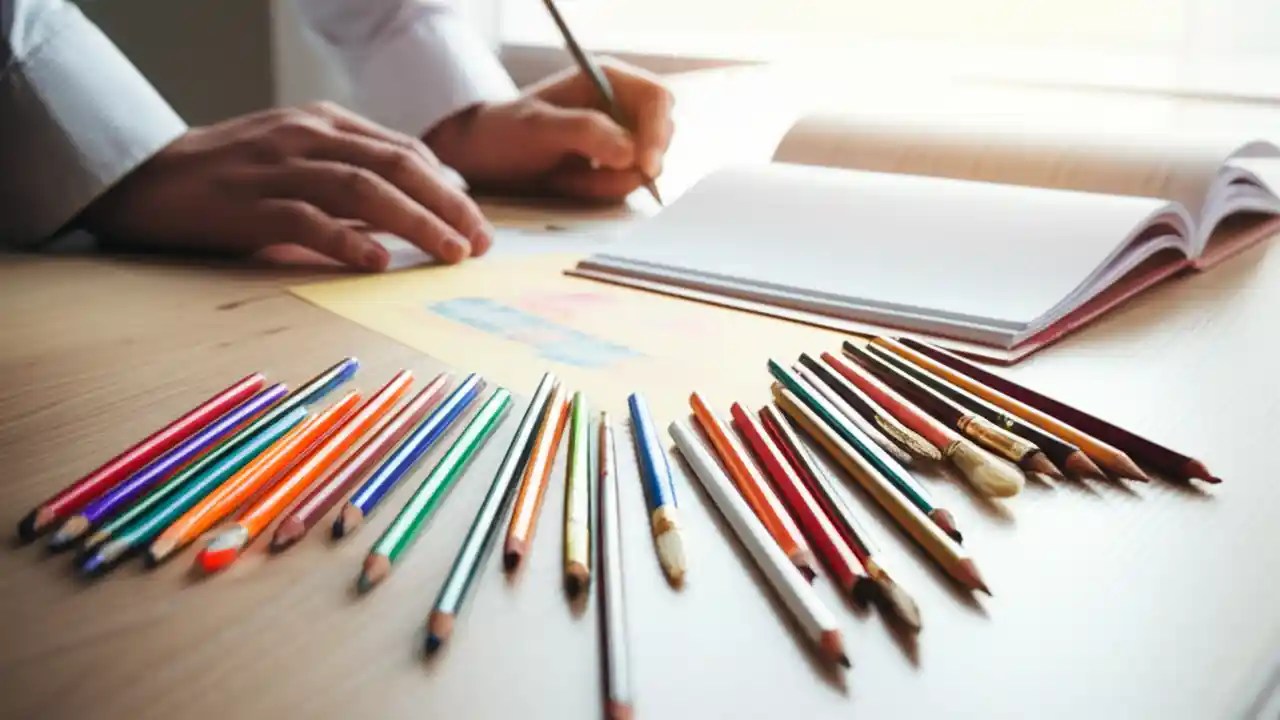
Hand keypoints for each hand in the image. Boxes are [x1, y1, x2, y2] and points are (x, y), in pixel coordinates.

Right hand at [81, 102, 492, 270]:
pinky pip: (306, 220)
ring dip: (416, 222)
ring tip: (451, 253)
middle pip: (396, 165)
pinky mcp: (247, 204)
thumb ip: (351, 177)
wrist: (145, 178)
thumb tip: (415, 212)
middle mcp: (306, 136)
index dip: (448, 187)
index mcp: (324, 123)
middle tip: (480, 243)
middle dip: (448, 204)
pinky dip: (347, 240)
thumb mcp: (298, 159)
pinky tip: (379, 262)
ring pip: (363, 188)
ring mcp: (277, 167)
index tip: (476, 222)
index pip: (404, 150)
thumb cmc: (231, 177)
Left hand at [426, 59, 673, 200]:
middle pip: (660, 136)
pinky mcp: (613, 162)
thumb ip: (586, 133)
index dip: (658, 132)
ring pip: (645, 166)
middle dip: (627, 164)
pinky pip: (628, 182)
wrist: (485, 159)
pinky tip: (571, 182)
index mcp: (608, 79)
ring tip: (567, 176)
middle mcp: (619, 104)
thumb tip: (632, 152)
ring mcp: (619, 134)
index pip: (658, 99)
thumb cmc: (504, 134)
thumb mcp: (539, 129)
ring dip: (608, 181)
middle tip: (583, 175)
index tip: (645, 166)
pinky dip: (601, 189)